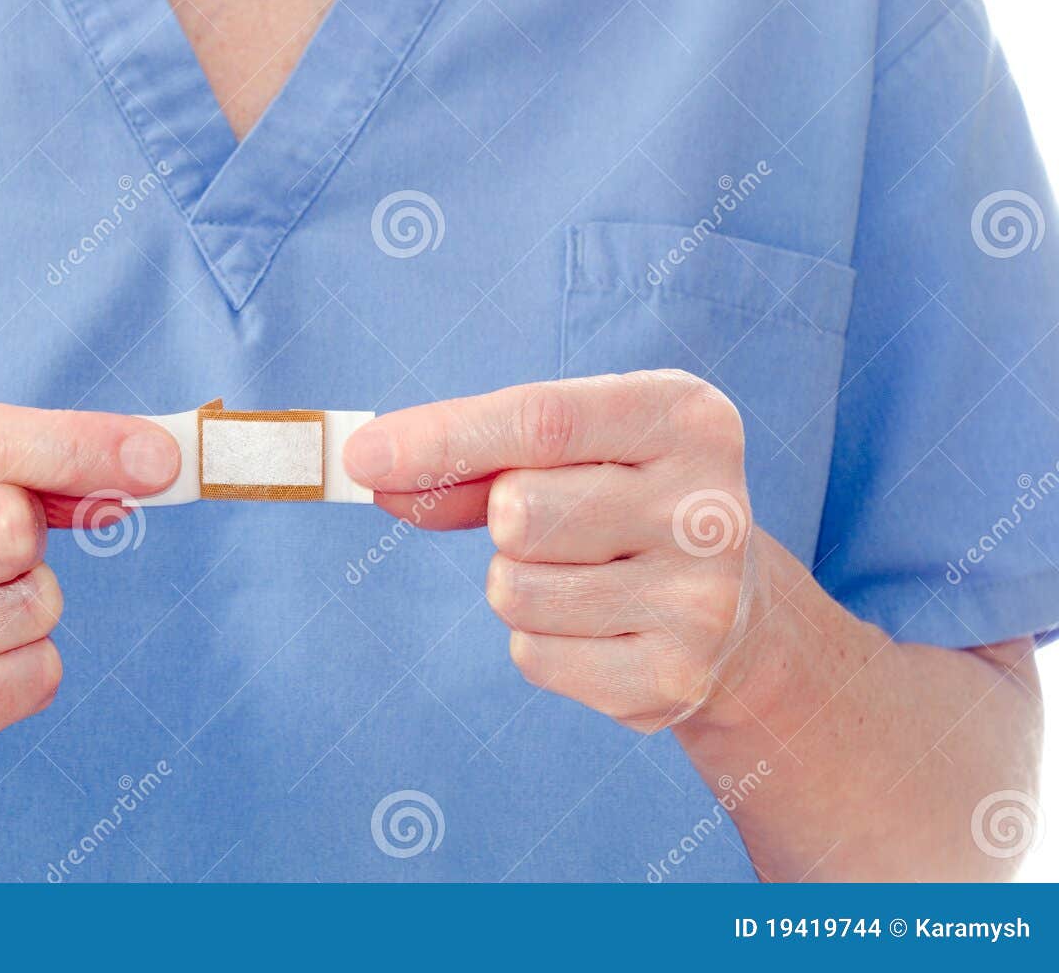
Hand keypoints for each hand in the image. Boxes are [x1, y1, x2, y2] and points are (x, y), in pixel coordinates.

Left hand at [344, 370, 765, 732]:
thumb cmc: (621, 502)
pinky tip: (598, 626)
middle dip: (501, 519)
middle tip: (554, 524)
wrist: (735, 612)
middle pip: (519, 510)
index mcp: (687, 419)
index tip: (362, 456)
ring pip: (514, 588)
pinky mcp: (670, 678)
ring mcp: (698, 601)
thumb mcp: (569, 452)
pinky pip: (531, 654)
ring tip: (582, 576)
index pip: (542, 420)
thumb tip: (373, 471)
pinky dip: (537, 641)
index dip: (442, 438)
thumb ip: (473, 457)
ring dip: (515, 582)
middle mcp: (707, 508)